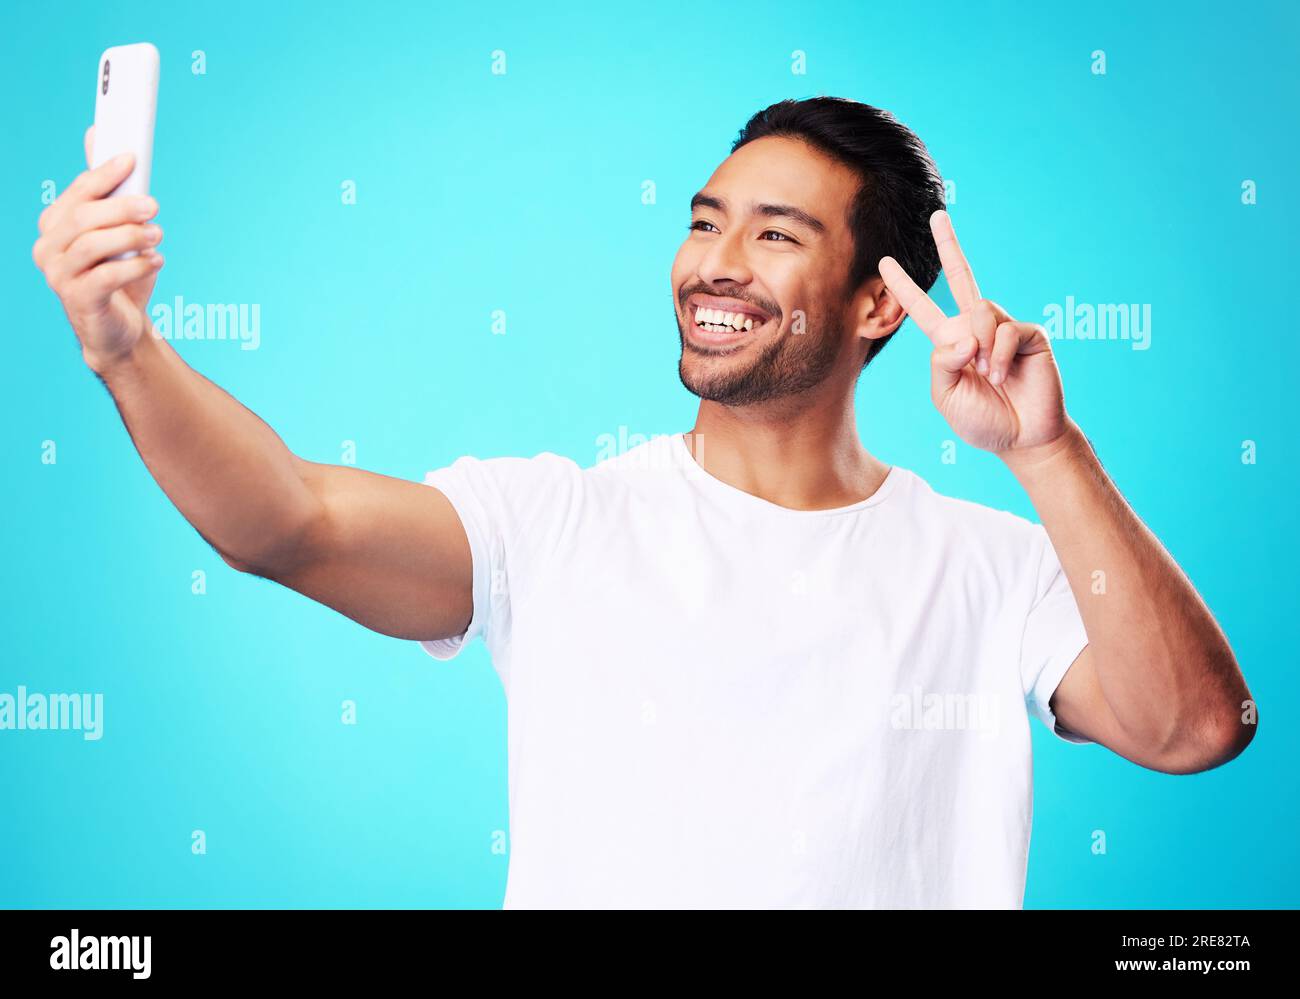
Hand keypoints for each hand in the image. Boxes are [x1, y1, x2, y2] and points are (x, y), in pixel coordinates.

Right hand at [32, 125, 164, 372]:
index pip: (77, 192)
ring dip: (129, 235)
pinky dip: (135, 265)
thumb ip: (108, 191)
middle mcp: (49, 248)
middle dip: (120, 206)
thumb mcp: (117, 231)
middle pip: (82, 217)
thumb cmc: (119, 277)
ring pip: (91, 244)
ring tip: (157, 234)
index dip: (103, 173)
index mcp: (55, 225)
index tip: (131, 158)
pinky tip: (156, 260)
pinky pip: (105, 276)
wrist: (119, 330)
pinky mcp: (77, 300)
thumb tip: (97, 134)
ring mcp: (59, 275)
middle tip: (153, 205)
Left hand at [879, 210, 1072, 459]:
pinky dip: (999, 355)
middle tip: (938, 216)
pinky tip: (1002, 374)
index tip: (885, 263)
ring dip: (980, 347)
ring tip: (989, 376)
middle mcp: (976, 329)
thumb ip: (942, 364)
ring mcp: (1004, 329)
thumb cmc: (982, 421)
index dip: (904, 288)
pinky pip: (1007, 330)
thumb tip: (963, 334)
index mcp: (950, 343)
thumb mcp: (946, 396)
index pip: (923, 309)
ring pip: (981, 313)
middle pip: (961, 278)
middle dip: (949, 246)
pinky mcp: (1030, 335)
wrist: (1022, 439)